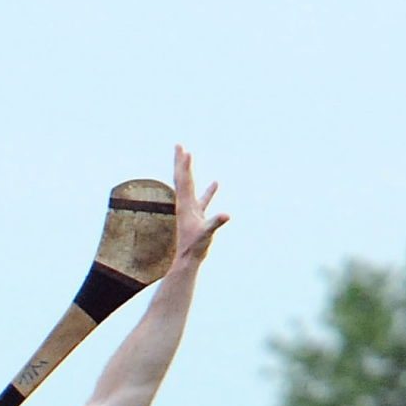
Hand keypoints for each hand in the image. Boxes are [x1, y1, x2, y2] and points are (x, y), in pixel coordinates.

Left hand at [172, 144, 228, 268]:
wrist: (188, 260)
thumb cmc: (195, 247)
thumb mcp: (206, 234)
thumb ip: (215, 223)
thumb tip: (227, 215)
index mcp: (186, 205)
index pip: (185, 181)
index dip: (186, 166)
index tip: (186, 151)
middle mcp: (185, 204)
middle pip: (181, 178)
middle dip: (180, 161)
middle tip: (178, 144)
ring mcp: (191, 209)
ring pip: (190, 185)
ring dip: (190, 170)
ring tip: (189, 155)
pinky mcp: (197, 216)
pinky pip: (203, 199)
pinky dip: (209, 190)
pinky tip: (216, 182)